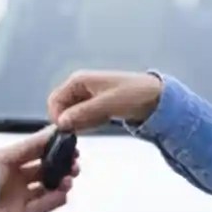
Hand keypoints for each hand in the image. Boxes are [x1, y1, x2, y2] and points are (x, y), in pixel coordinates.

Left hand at [0, 127, 79, 211]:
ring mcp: (15, 198)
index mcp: (7, 160)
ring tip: (69, 179)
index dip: (55, 148)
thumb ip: (30, 145)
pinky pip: (40, 208)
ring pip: (46, 189)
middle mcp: (13, 178)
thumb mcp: (4, 157)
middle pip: (45, 170)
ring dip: (61, 183)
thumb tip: (53, 130)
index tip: (72, 144)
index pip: (36, 151)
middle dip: (62, 166)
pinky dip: (54, 201)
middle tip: (74, 164)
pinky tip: (63, 193)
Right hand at [48, 70, 163, 131]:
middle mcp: (81, 87)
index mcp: (79, 80)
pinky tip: (102, 122)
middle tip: (81, 131)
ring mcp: (88, 97)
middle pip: (62, 108)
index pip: (55, 100)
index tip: (65, 131)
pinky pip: (84, 118)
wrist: (156, 96)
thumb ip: (83, 113)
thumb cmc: (134, 94)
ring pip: (72, 115)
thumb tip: (62, 123)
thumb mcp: (107, 104)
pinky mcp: (97, 106)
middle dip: (68, 122)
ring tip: (98, 122)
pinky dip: (88, 124)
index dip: (57, 116)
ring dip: (79, 124)